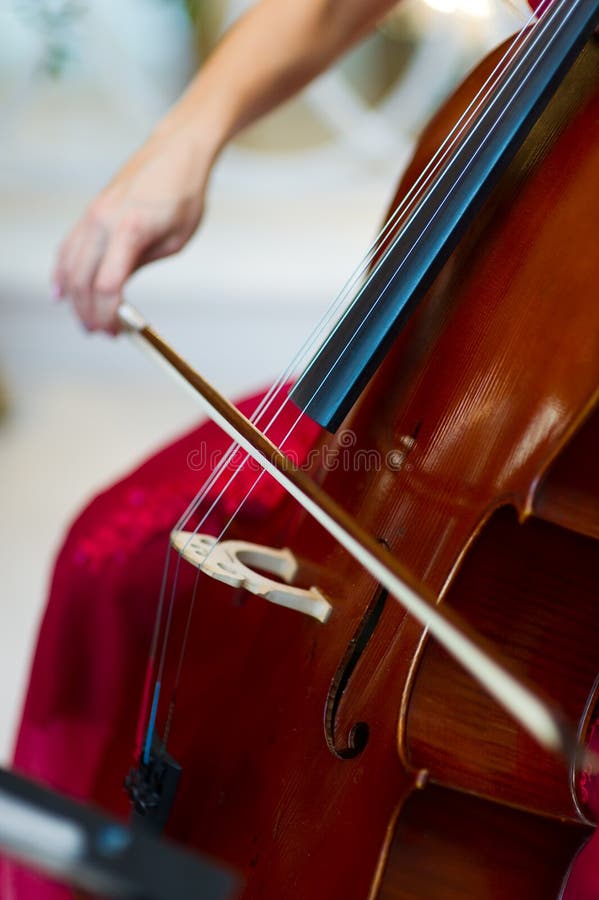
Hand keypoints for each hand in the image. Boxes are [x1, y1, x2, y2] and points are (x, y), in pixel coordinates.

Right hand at [53, 123, 210, 332]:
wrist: (177, 152)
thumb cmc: (184, 194)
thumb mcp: (175, 240)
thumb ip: (143, 264)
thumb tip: (118, 290)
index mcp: (130, 230)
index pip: (107, 285)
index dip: (109, 314)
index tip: (118, 331)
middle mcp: (103, 221)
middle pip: (82, 280)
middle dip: (90, 313)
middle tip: (103, 333)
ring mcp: (92, 215)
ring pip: (69, 266)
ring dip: (75, 299)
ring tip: (87, 321)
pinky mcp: (90, 212)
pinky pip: (67, 247)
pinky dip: (61, 272)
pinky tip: (60, 292)